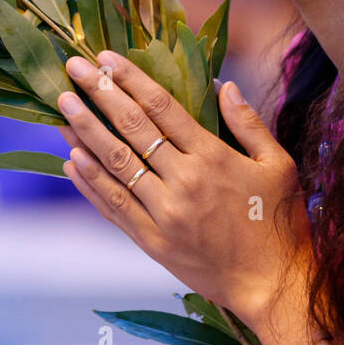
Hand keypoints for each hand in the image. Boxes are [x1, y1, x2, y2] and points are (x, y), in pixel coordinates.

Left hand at [56, 50, 310, 321]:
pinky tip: (71, 160)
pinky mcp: (153, 242)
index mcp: (213, 157)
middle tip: (72, 68)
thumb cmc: (281, 223)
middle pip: (132, 128)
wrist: (273, 286)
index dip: (130, 79)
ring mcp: (163, 214)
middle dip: (98, 94)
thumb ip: (249, 123)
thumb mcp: (279, 165)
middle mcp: (183, 181)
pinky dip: (90, 182)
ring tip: (63, 106)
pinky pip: (114, 206)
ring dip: (84, 133)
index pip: (161, 106)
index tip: (105, 58)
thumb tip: (224, 84)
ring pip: (115, 165)